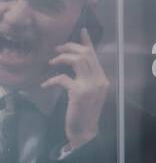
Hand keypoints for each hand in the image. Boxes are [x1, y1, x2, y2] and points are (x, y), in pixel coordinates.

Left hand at [44, 28, 108, 150]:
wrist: (85, 131)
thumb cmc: (84, 112)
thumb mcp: (88, 92)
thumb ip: (86, 78)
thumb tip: (75, 63)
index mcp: (103, 80)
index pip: (95, 56)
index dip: (88, 42)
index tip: (82, 30)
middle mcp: (100, 81)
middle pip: (86, 54)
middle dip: (69, 48)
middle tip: (56, 50)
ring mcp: (91, 87)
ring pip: (77, 60)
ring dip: (61, 58)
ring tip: (51, 63)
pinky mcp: (79, 93)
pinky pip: (63, 78)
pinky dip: (51, 80)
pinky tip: (45, 85)